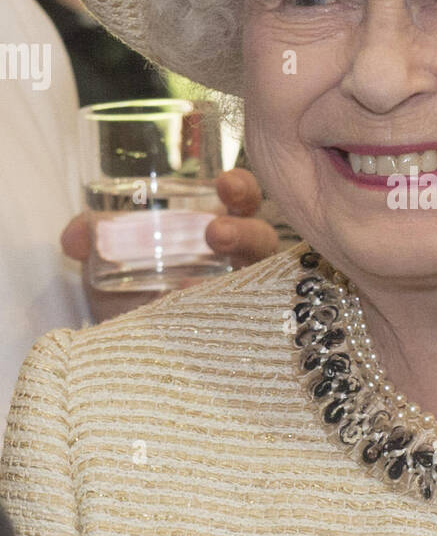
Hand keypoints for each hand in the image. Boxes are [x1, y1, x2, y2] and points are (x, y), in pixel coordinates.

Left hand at [61, 168, 278, 322]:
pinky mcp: (237, 331)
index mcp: (217, 229)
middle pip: (262, 237)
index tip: (224, 184)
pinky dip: (219, 314)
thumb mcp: (110, 263)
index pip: (243, 201)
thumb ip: (94, 240)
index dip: (241, 188)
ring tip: (201, 277)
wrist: (125, 350)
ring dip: (234, 276)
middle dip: (244, 230)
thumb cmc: (130, 295)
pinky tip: (192, 312)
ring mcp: (243, 297)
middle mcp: (239, 260)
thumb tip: (76, 237)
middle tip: (214, 233)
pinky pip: (242, 321)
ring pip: (260, 280)